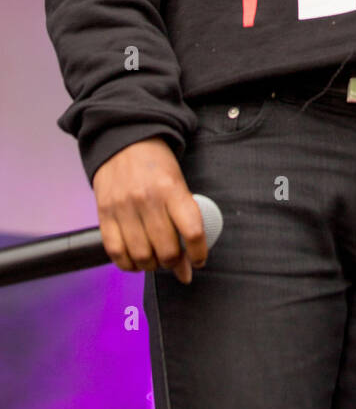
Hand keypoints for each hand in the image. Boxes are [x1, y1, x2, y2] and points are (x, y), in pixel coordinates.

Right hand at [92, 137, 205, 284]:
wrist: (122, 141)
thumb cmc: (155, 162)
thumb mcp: (177, 180)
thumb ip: (184, 213)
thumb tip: (189, 254)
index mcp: (171, 188)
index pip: (192, 231)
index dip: (198, 253)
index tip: (198, 261)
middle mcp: (147, 199)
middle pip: (167, 250)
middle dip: (175, 263)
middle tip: (177, 262)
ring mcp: (123, 208)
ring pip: (142, 256)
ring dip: (153, 266)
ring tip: (157, 261)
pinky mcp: (104, 215)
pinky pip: (116, 253)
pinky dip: (129, 265)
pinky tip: (136, 262)